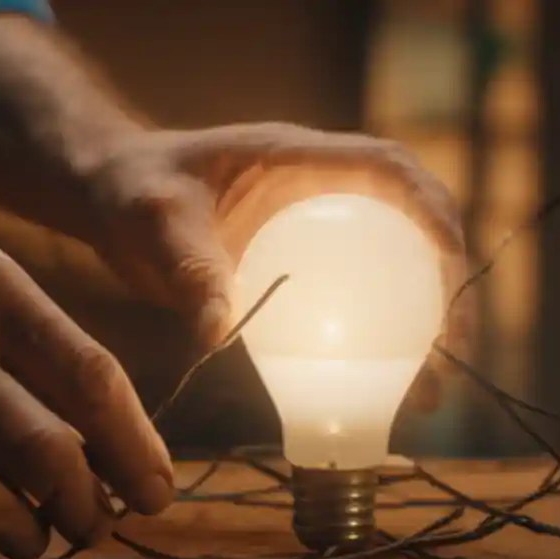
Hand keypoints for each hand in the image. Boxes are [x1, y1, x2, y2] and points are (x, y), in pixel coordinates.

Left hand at [80, 123, 469, 407]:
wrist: (110, 200)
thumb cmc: (131, 192)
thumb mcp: (155, 221)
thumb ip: (188, 266)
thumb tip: (218, 331)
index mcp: (295, 159)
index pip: (386, 169)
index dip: (429, 208)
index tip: (448, 261)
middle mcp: (318, 192)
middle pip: (409, 229)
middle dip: (444, 285)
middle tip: (449, 353)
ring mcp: (314, 233)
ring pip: (391, 274)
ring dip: (420, 330)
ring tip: (427, 395)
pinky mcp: (300, 271)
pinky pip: (352, 306)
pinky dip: (373, 348)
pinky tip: (375, 397)